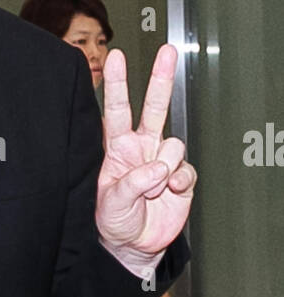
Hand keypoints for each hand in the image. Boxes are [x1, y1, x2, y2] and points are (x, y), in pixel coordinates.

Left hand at [95, 45, 196, 263]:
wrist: (134, 245)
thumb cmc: (113, 221)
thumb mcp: (110, 204)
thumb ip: (131, 183)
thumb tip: (159, 168)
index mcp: (118, 148)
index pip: (117, 111)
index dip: (118, 85)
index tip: (116, 58)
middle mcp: (142, 148)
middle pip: (155, 107)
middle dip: (161, 79)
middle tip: (168, 51)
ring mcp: (163, 161)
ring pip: (174, 145)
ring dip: (164, 170)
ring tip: (151, 192)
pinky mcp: (181, 177)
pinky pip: (186, 171)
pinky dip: (179, 183)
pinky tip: (169, 194)